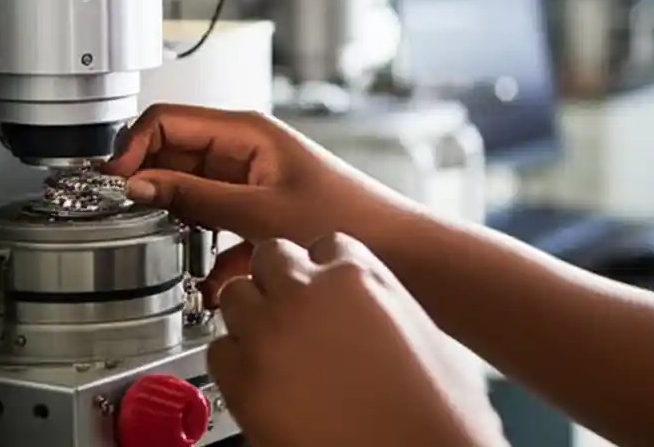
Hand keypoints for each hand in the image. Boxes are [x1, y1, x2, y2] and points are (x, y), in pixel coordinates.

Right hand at [104, 104, 419, 301]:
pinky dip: (207, 253)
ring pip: (190, 195)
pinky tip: (208, 282)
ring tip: (164, 249)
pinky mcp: (258, 216)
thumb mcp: (259, 209)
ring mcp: (251, 182)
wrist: (398, 248)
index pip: (167, 120)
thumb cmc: (348, 214)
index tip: (113, 182)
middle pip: (173, 157)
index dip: (133, 147)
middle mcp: (245, 150)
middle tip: (125, 218)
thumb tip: (140, 184)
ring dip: (176, 222)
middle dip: (149, 187)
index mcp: (246, 131)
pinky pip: (215, 227)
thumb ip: (196, 196)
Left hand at [209, 233, 505, 446]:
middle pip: (269, 256)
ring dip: (251, 315)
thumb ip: (379, 302)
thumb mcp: (420, 332)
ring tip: (273, 346)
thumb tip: (364, 305)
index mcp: (358, 274)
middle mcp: (309, 293)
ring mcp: (271, 332)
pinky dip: (234, 362)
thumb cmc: (434, 411)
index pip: (323, 243)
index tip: (321, 286)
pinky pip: (219, 350)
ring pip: (236, 295)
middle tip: (290, 313)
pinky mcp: (244, 379)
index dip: (321, 269)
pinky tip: (260, 380)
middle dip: (277, 281)